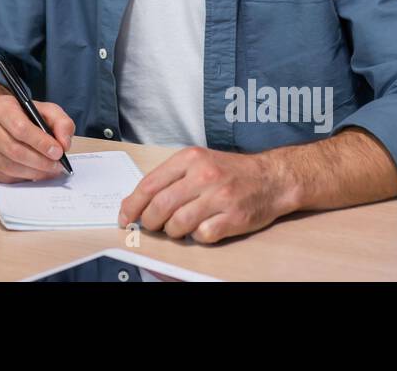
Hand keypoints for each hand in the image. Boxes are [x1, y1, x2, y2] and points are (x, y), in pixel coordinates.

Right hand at [0, 94, 74, 182]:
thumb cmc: (23, 116)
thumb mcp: (45, 111)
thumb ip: (61, 123)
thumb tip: (64, 144)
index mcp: (1, 107)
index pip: (20, 128)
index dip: (41, 143)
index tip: (58, 152)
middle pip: (14, 150)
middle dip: (40, 162)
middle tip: (56, 166)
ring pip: (8, 167)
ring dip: (33, 173)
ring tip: (48, 171)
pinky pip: (2, 177)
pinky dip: (21, 178)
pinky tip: (32, 172)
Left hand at [118, 146, 297, 242]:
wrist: (272, 177)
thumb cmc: (231, 171)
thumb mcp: (199, 161)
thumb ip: (171, 177)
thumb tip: (139, 201)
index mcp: (190, 159)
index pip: (149, 184)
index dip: (132, 204)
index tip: (124, 217)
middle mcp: (204, 175)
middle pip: (160, 207)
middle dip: (149, 222)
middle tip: (150, 226)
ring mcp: (220, 197)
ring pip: (178, 224)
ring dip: (171, 232)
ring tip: (177, 228)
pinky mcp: (233, 218)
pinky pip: (202, 236)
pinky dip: (196, 237)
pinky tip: (200, 228)